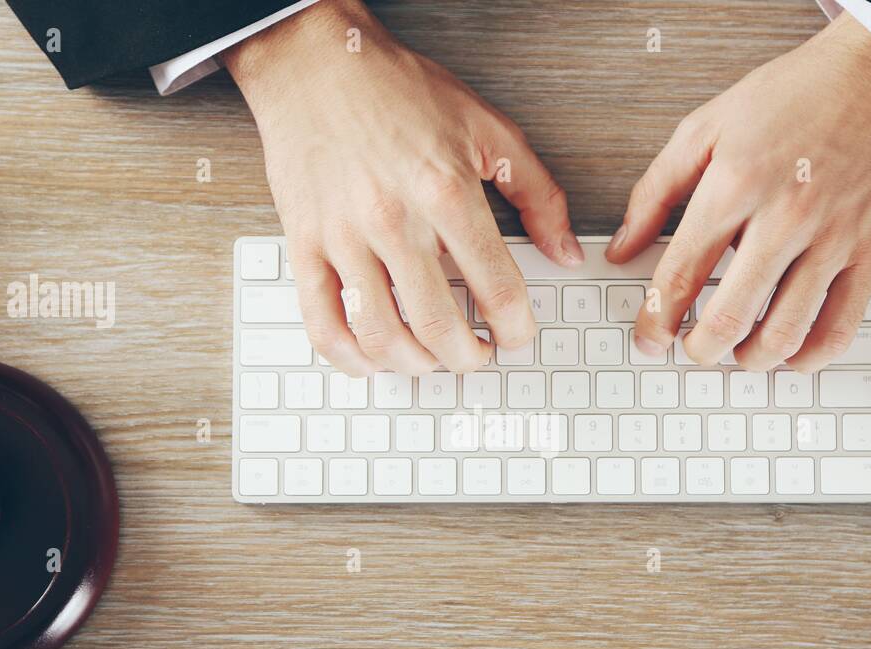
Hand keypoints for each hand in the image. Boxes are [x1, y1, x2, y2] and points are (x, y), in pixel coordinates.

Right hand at [223, 0, 580, 376]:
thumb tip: (565, 252)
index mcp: (446, 190)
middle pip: (437, 325)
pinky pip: (322, 322)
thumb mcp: (488, 129)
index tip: (517, 335)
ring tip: (432, 359)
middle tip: (478, 355)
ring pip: (379, 334)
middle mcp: (393, 219)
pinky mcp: (304, 244)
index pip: (496, 287)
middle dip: (468, 358)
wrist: (317, 62)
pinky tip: (372, 360)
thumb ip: (538, 194)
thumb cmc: (399, 91)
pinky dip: (350, 357)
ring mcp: (343, 236)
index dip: (516, 328)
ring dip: (414, 365)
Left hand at [606, 13, 870, 371]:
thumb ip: (655, 192)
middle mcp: (785, 215)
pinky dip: (809, 357)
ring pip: (785, 333)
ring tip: (736, 353)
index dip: (656, 319)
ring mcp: (833, 238)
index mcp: (735, 183)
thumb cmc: (793, 96)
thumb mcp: (706, 127)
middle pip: (731, 316)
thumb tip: (622, 248)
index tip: (648, 338)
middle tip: (691, 350)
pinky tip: (789, 355)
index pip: (682, 273)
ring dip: (750, 360)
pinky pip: (840, 327)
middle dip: (700, 349)